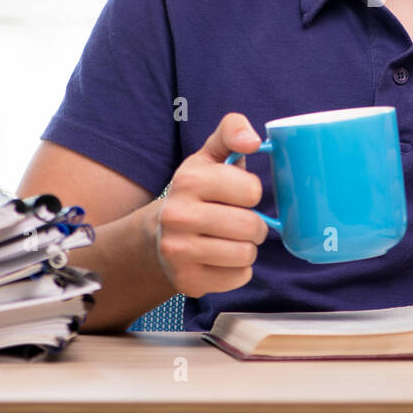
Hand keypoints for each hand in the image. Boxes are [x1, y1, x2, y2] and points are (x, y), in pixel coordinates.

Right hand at [151, 112, 271, 297]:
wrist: (158, 236)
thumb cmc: (196, 193)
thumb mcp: (209, 156)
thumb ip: (232, 132)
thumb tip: (253, 140)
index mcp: (188, 181)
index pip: (251, 190)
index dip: (251, 192)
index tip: (237, 194)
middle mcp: (178, 217)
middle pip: (251, 226)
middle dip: (253, 224)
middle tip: (238, 221)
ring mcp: (179, 252)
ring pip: (247, 254)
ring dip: (246, 247)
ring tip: (229, 239)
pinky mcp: (188, 281)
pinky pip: (240, 277)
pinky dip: (238, 270)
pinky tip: (220, 258)